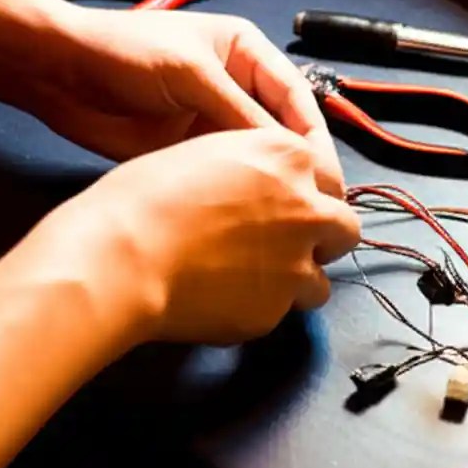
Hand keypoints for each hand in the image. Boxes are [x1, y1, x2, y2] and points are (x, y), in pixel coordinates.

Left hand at [31, 6, 343, 196]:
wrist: (58, 73)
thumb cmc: (127, 54)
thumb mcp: (193, 76)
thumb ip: (241, 115)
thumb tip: (290, 160)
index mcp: (248, 55)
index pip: (297, 100)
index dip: (314, 139)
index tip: (324, 178)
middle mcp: (238, 88)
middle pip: (283, 133)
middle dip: (299, 168)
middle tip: (312, 210)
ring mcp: (214, 122)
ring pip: (258, 160)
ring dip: (272, 187)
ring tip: (288, 223)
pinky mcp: (190, 152)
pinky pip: (227, 175)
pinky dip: (241, 196)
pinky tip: (252, 221)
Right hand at [42, 127, 359, 344]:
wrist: (122, 256)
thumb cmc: (143, 199)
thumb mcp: (204, 154)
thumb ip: (251, 168)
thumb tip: (260, 188)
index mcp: (287, 156)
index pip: (327, 178)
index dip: (308, 196)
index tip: (288, 207)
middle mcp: (306, 208)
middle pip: (345, 230)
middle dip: (322, 242)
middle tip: (285, 249)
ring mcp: (296, 263)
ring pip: (320, 283)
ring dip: (294, 284)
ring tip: (247, 281)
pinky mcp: (277, 309)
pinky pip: (280, 313)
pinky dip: (259, 310)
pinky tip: (220, 299)